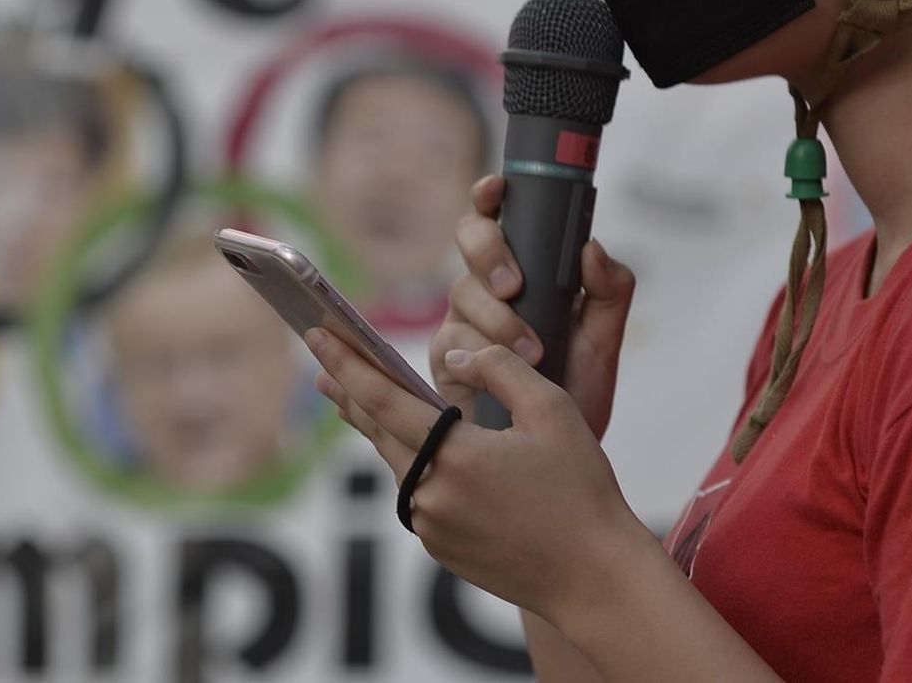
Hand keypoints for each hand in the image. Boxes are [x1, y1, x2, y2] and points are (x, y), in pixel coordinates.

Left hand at [308, 332, 646, 623]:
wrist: (595, 577)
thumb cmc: (581, 491)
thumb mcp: (552, 411)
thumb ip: (499, 370)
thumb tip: (453, 361)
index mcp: (455, 455)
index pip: (383, 399)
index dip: (347, 364)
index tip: (316, 335)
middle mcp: (431, 495)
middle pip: (379, 432)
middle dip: (349, 393)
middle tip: (321, 365)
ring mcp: (433, 527)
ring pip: (398, 464)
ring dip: (380, 430)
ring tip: (356, 401)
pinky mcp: (442, 550)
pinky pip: (417, 496)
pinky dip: (412, 466)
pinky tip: (414, 451)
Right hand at [430, 175, 636, 441]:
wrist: (560, 456)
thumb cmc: (578, 391)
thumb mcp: (604, 340)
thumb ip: (611, 292)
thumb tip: (591, 247)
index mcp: (523, 271)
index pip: (498, 218)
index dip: (489, 195)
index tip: (497, 188)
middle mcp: (486, 288)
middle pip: (468, 240)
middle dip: (488, 253)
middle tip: (515, 286)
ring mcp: (462, 322)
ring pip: (462, 293)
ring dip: (497, 317)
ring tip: (533, 351)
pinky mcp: (448, 360)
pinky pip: (449, 341)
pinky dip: (477, 351)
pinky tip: (495, 368)